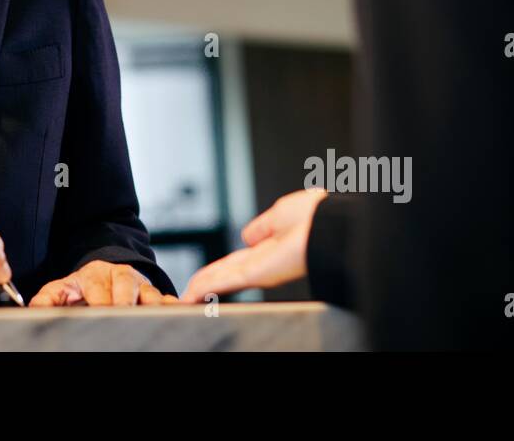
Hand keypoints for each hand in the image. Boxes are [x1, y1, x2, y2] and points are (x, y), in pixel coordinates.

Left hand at [29, 260, 178, 306]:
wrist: (103, 274)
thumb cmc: (81, 288)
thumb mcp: (61, 290)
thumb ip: (47, 299)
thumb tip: (32, 307)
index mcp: (96, 275)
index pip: (99, 287)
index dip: (100, 299)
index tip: (99, 308)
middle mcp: (121, 277)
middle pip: (127, 287)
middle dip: (124, 302)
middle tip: (122, 314)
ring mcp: (140, 285)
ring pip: (149, 292)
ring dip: (151, 302)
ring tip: (150, 313)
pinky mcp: (155, 294)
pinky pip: (167, 298)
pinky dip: (171, 304)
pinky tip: (176, 310)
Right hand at [180, 188, 327, 304]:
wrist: (331, 222)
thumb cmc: (314, 215)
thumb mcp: (279, 215)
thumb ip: (260, 228)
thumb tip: (245, 235)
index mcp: (268, 248)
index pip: (235, 263)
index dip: (216, 270)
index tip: (199, 279)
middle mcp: (263, 263)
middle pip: (225, 276)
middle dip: (203, 284)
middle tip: (183, 296)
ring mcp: (261, 270)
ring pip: (222, 281)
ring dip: (200, 290)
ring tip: (182, 299)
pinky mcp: (260, 274)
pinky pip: (226, 281)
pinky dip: (207, 287)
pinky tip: (191, 294)